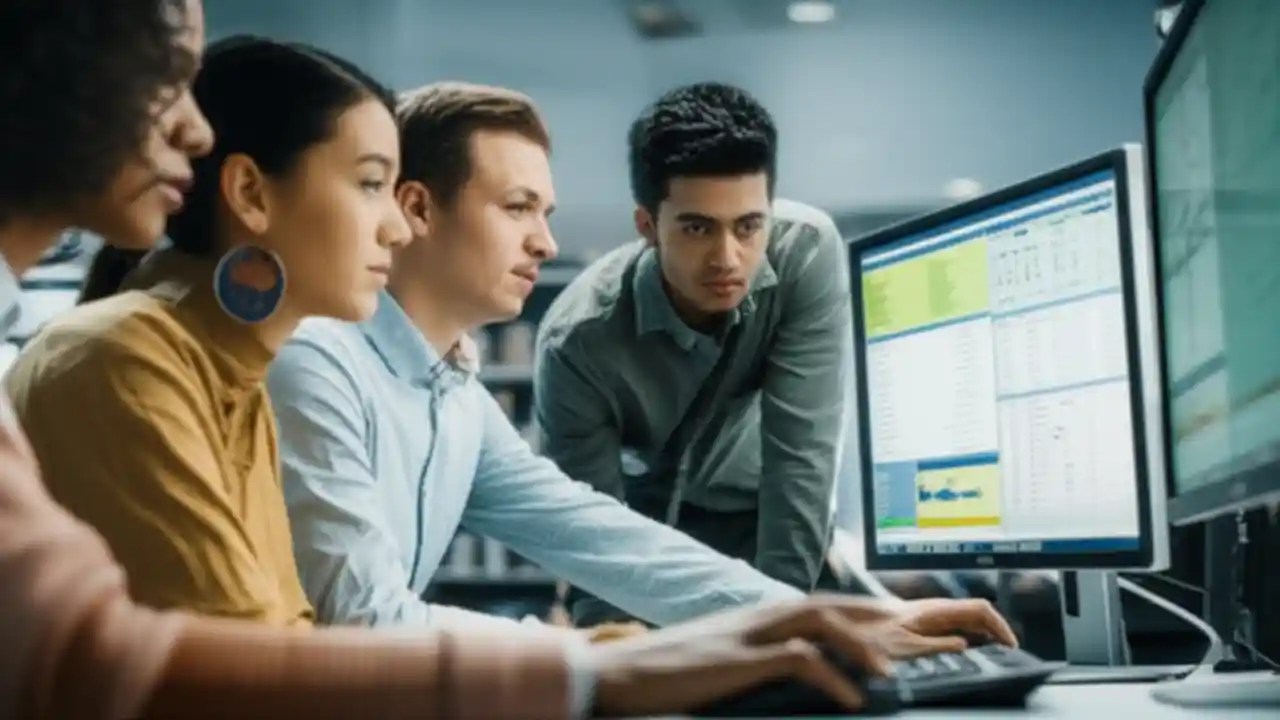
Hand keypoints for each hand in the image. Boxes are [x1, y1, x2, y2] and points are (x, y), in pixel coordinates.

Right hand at [587, 596, 896, 716]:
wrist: (616, 674)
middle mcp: (752, 617)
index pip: (809, 602)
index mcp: (748, 617)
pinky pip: (797, 660)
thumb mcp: (712, 658)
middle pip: (822, 603)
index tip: (883, 620)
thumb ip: (745, 657)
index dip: (850, 609)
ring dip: (859, 644)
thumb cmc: (661, 673)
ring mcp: (744, 636)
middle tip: (904, 633)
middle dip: (867, 615)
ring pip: (817, 622)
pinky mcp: (736, 661)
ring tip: (886, 673)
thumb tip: (776, 669)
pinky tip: (850, 700)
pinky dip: (831, 677)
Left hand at [858, 597, 1019, 657]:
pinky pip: (957, 624)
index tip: (1010, 644)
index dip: (999, 624)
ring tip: (997, 651)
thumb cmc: (875, 634)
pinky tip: (972, 648)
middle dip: (997, 629)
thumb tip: (965, 644)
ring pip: (969, 617)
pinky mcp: (927, 621)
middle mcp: (937, 608)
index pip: (980, 608)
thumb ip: (937, 645)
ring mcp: (933, 613)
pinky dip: (972, 634)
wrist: (854, 625)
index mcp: (936, 610)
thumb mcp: (907, 646)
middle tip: (1009, 651)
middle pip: (977, 612)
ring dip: (986, 632)